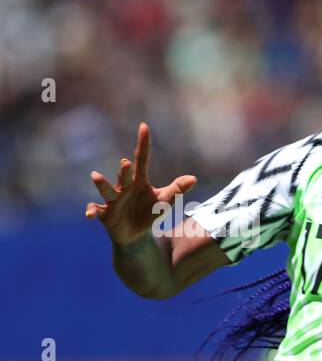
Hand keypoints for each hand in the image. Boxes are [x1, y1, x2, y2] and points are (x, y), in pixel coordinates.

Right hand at [85, 122, 196, 247]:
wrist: (136, 234)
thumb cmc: (149, 212)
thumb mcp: (164, 202)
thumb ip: (177, 190)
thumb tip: (193, 178)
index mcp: (139, 181)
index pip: (142, 159)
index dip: (143, 144)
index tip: (144, 126)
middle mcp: (123, 187)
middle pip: (124, 176)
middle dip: (124, 170)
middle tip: (126, 163)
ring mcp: (112, 199)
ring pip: (107, 189)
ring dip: (102, 184)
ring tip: (96, 176)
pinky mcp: (105, 213)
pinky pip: (96, 210)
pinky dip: (91, 211)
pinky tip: (88, 214)